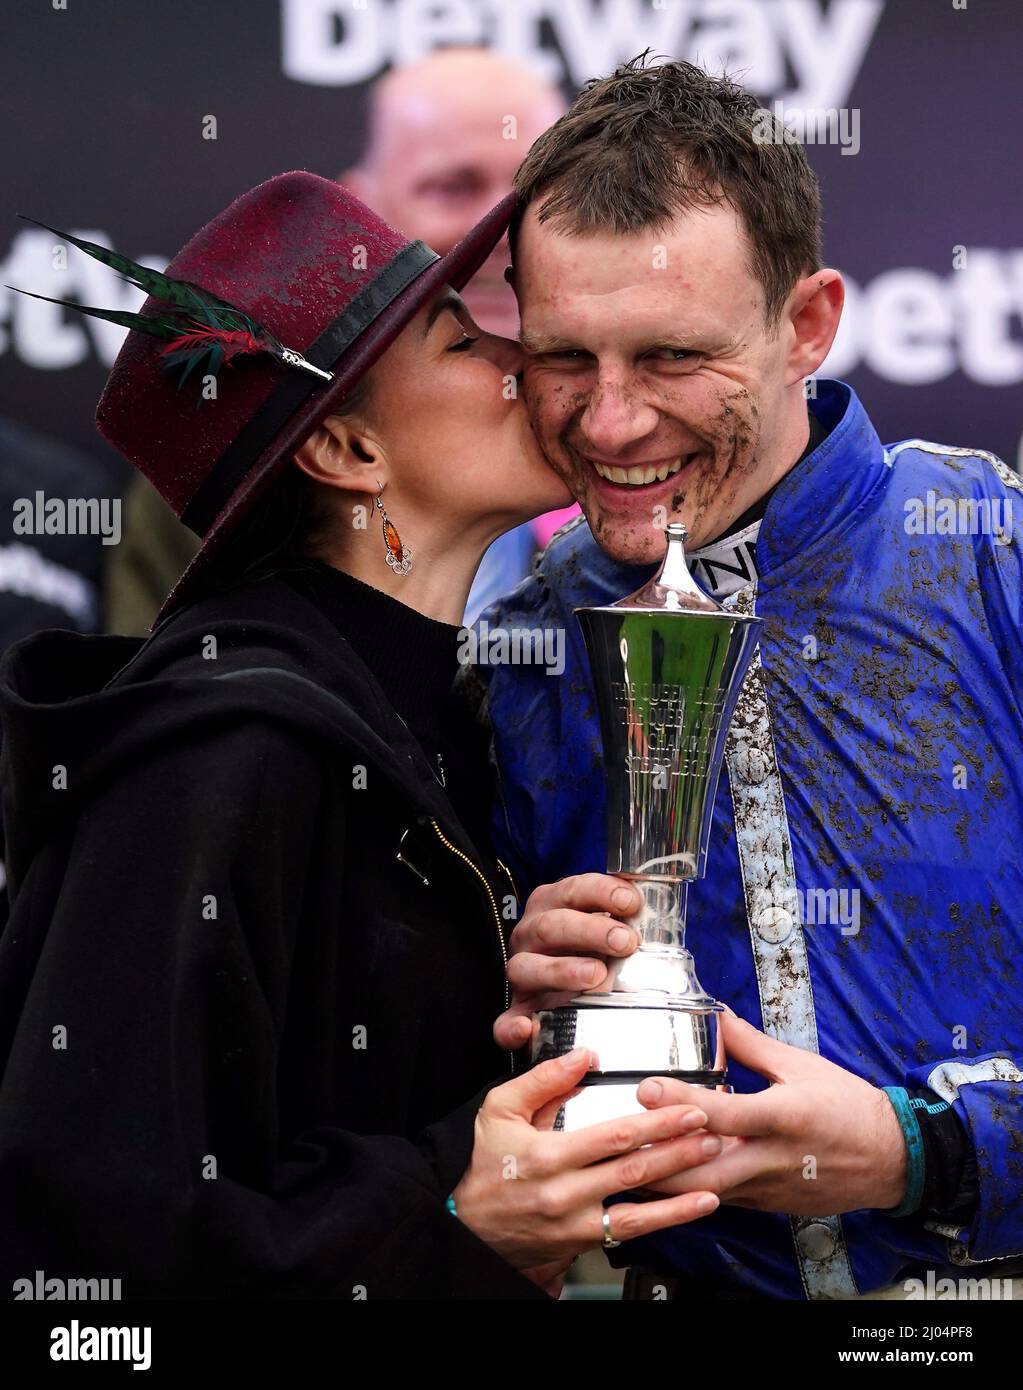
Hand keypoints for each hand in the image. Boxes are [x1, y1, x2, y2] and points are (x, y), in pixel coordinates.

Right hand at [452, 1048, 721, 1275]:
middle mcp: (565, 1192)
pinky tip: (694, 1207)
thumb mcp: (500, 1108)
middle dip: (679, 1150)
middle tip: (714, 1131)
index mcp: (547, 1154)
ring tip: (715, 1170)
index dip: (656, 1122)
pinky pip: (628, 1233)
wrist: (459, 1222)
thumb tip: (585, 1054)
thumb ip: (544, 1079)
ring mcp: (574, 1223)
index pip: (613, 1135)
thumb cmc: (480, 1161)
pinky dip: (666, 1221)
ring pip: (638, 1208)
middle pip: (633, 1169)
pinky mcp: (579, 1244)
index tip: (688, 1107)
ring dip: (681, 1189)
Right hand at [494, 874, 642, 1050]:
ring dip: (562, 970)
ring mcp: (521, 973)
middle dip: (590, 931)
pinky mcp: (517, 1011)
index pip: (572, 890)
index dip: (601, 892)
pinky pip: (504, 1022)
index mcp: (551, 905)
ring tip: (596, 976)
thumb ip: (623, 913)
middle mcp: (530, 934)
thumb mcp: (606, 922)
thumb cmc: (593, 948)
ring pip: (525, 967)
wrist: (567, 987)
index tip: (631, 903)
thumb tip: (649, 899)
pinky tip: (527, 1028)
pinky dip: (511, 1027)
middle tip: (625, 942)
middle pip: (551, 926)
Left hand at [638, 1013, 907, 1214]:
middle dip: (659, 1160)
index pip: (724, 1114)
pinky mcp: (766, 1204)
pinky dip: (688, 1188)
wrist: (891, 1158)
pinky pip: (719, 1198)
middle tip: (620, 1139)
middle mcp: (771, 1158)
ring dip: (666, 1178)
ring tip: (628, 1156)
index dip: (682, 1102)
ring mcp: (767, 1188)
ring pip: (705, 1192)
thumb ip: (751, 1044)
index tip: (646, 1087)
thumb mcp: (801, 1065)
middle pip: (704, 1170)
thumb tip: (716, 1015)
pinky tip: (661, 1173)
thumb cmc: (847, 1106)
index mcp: (782, 1116)